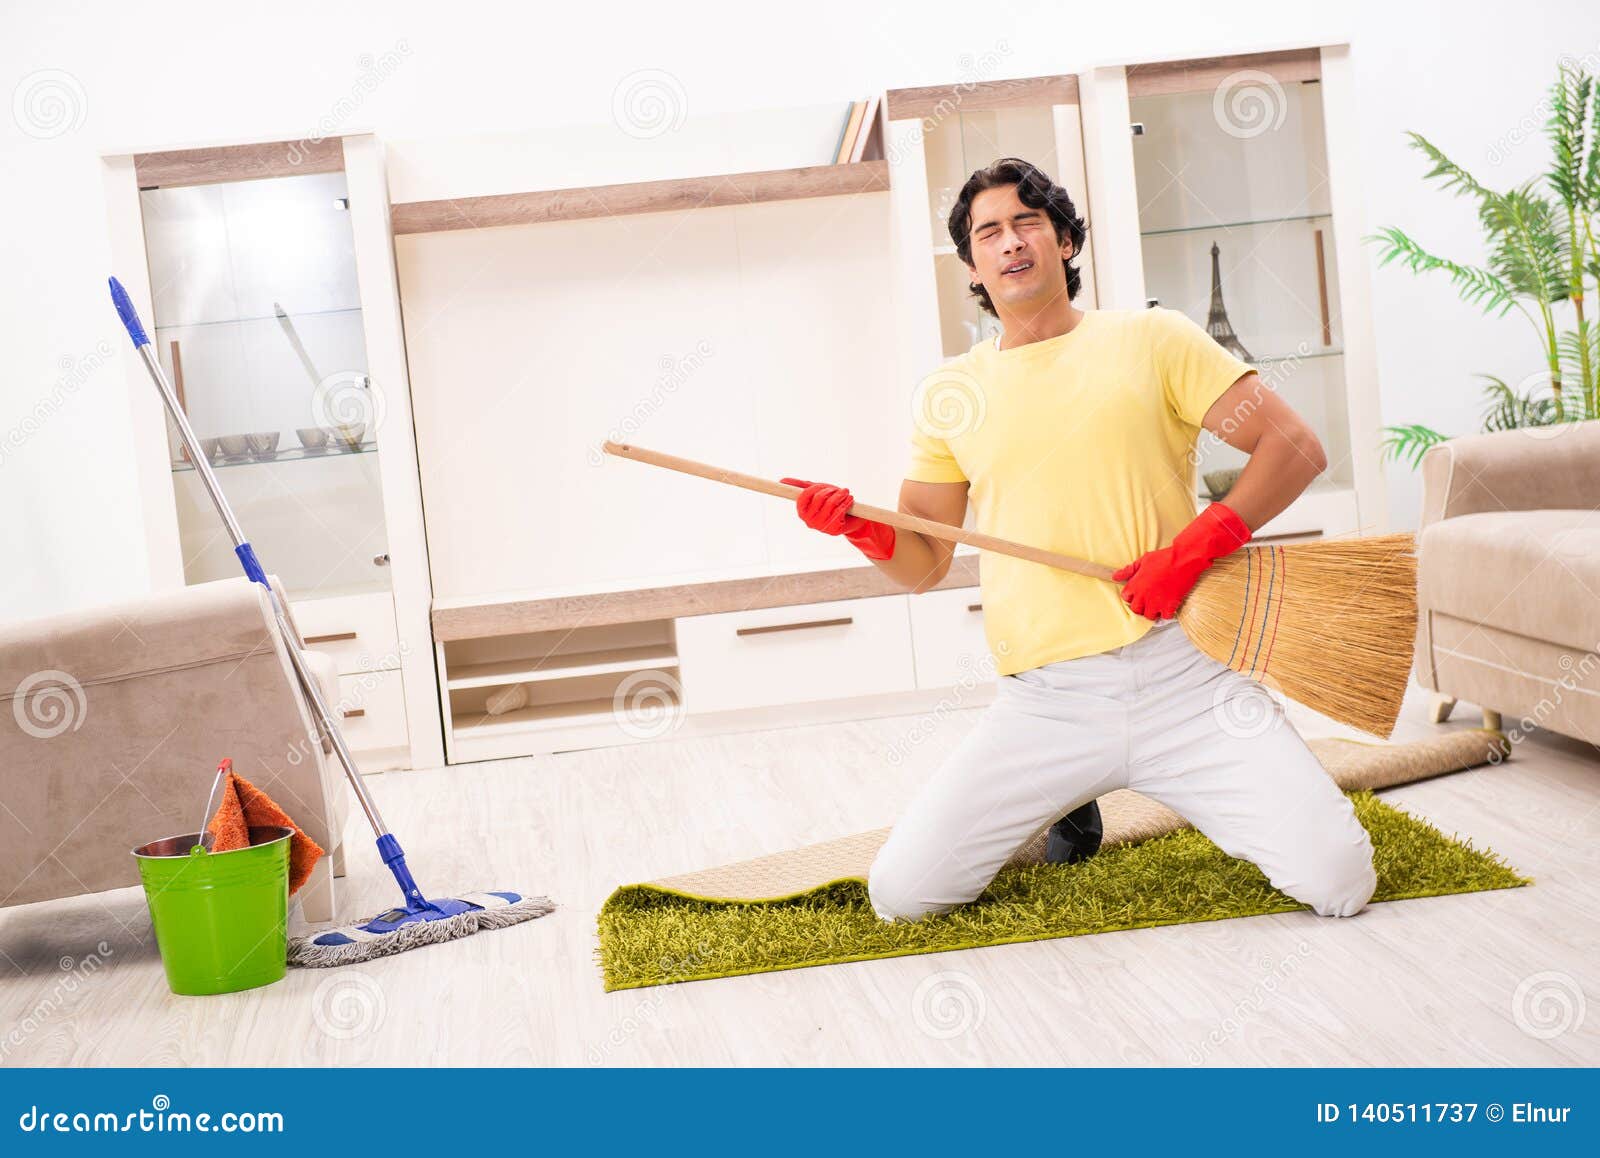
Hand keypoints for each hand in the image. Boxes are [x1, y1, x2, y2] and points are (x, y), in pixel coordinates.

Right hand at [780, 477, 895, 560]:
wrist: (851, 518)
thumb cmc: (831, 502)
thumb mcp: (816, 491)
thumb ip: (800, 486)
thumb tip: (781, 481)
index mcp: (802, 512)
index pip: (803, 496)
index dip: (814, 488)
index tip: (822, 486)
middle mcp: (809, 521)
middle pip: (819, 498)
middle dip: (831, 491)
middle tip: (840, 490)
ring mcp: (821, 527)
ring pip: (831, 503)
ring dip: (841, 495)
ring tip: (846, 493)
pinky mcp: (833, 530)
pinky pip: (840, 511)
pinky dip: (846, 503)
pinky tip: (849, 500)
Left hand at [1113, 503, 1250, 620]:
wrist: (1184, 559)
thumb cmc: (1165, 558)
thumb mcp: (1143, 560)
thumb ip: (1129, 570)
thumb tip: (1115, 576)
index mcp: (1135, 585)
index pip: (1126, 598)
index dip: (1132, 596)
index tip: (1138, 594)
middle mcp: (1143, 595)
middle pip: (1136, 610)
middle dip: (1141, 606)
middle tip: (1148, 601)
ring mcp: (1156, 602)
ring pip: (1149, 616)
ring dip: (1153, 611)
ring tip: (1159, 604)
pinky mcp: (1170, 605)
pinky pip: (1165, 617)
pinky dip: (1167, 613)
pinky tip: (1169, 606)